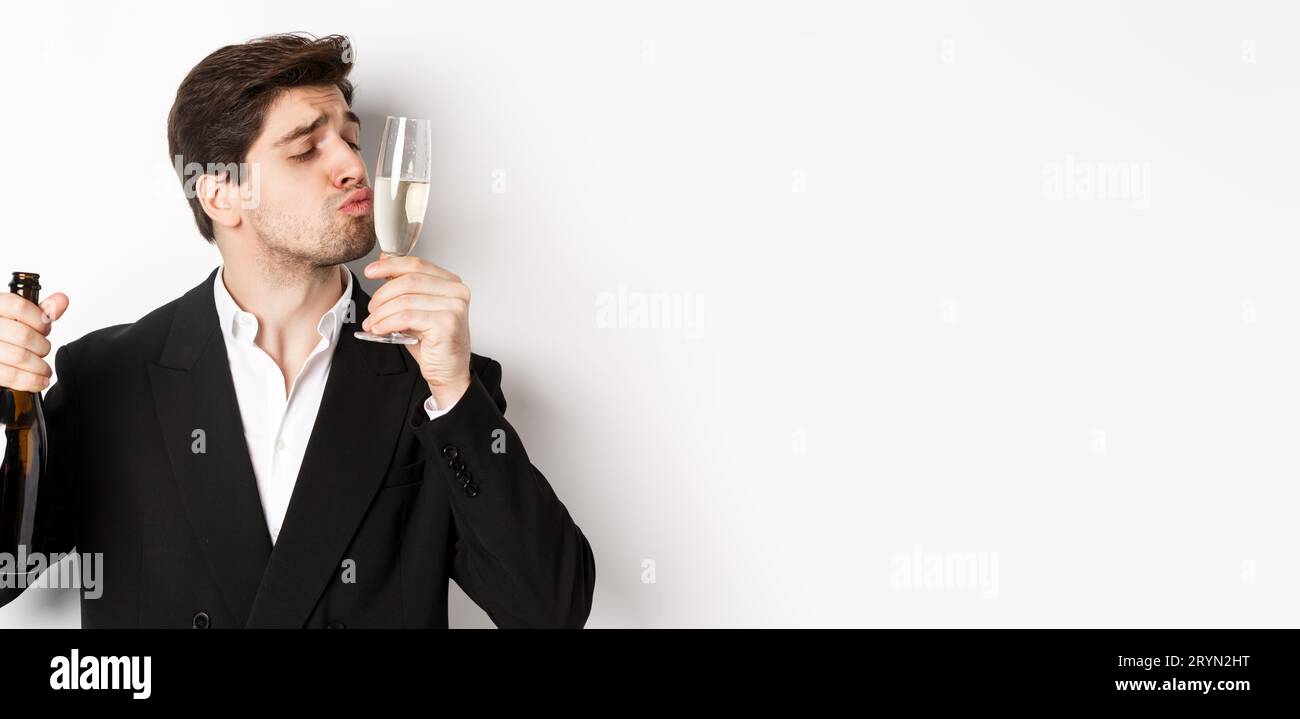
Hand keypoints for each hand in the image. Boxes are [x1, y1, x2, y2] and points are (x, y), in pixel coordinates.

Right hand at [0, 291, 68, 391]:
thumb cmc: (4, 332)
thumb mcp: (20, 317)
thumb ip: (41, 309)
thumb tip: (62, 300)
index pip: (18, 306)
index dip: (39, 320)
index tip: (45, 328)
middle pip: (23, 335)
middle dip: (42, 346)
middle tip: (44, 349)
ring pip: (19, 356)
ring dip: (39, 366)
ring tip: (44, 369)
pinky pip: (10, 376)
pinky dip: (31, 381)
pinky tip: (40, 381)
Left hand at [361, 255, 470, 408]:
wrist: (448, 372)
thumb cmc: (433, 343)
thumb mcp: (415, 309)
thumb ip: (405, 287)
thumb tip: (385, 262)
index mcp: (452, 284)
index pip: (417, 264)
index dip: (390, 265)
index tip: (371, 271)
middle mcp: (457, 292)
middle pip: (409, 280)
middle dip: (382, 294)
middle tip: (371, 308)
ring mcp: (454, 307)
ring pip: (405, 300)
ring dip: (381, 312)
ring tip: (372, 323)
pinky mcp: (446, 323)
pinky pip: (406, 317)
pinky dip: (387, 323)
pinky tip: (379, 329)